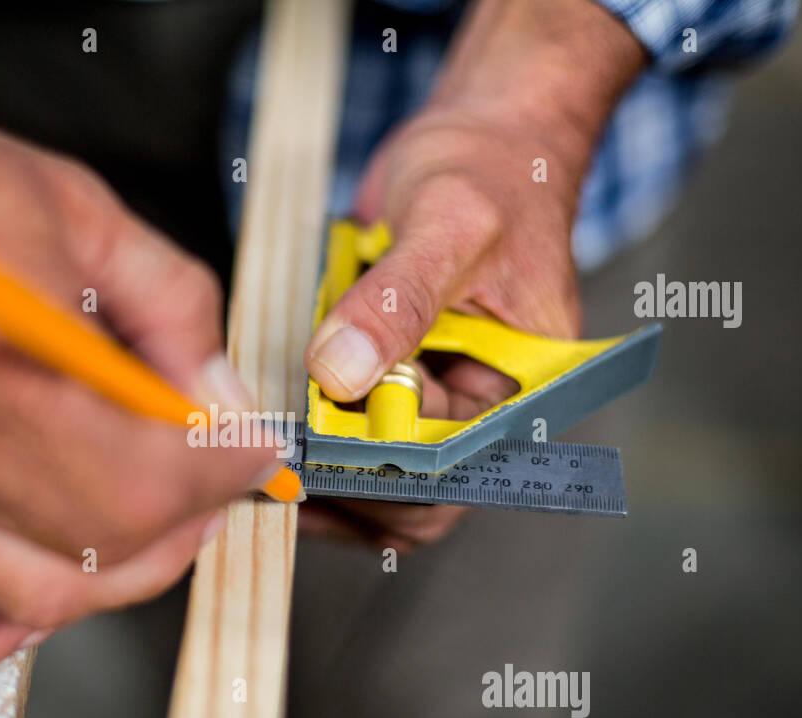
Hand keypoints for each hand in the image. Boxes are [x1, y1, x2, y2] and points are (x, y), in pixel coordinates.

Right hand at [0, 3, 280, 673]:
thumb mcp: (71, 205)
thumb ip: (168, 302)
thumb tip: (215, 389)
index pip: (148, 475)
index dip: (226, 469)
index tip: (254, 450)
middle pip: (103, 545)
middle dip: (190, 518)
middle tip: (213, 477)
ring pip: (33, 597)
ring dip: (116, 577)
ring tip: (147, 526)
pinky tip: (14, 606)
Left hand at [300, 0, 644, 549]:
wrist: (477, 140)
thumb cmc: (489, 174)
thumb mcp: (450, 224)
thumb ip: (398, 301)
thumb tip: (343, 374)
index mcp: (522, 393)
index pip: (452, 476)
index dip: (384, 471)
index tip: (322, 435)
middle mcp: (477, 410)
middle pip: (406, 493)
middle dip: (342, 468)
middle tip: (285, 435)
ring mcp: (430, 401)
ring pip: (368, 474)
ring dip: (319, 454)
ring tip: (279, 416)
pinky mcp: (389, 384)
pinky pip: (347, 436)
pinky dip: (311, 426)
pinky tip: (281, 404)